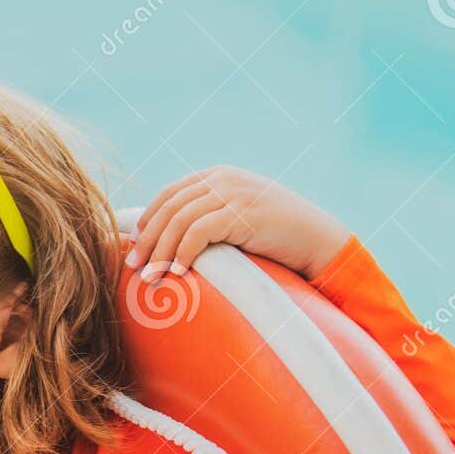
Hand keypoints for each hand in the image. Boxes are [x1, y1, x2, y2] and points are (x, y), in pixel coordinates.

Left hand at [126, 166, 350, 281]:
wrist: (319, 239)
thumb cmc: (279, 237)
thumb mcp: (240, 219)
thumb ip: (213, 219)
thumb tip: (176, 244)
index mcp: (219, 176)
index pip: (170, 193)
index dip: (148, 219)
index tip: (135, 246)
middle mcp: (223, 179)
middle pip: (170, 206)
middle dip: (148, 238)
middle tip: (135, 267)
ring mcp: (234, 193)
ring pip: (180, 220)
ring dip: (161, 251)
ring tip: (151, 277)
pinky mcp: (243, 213)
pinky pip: (200, 232)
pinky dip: (183, 253)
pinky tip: (178, 273)